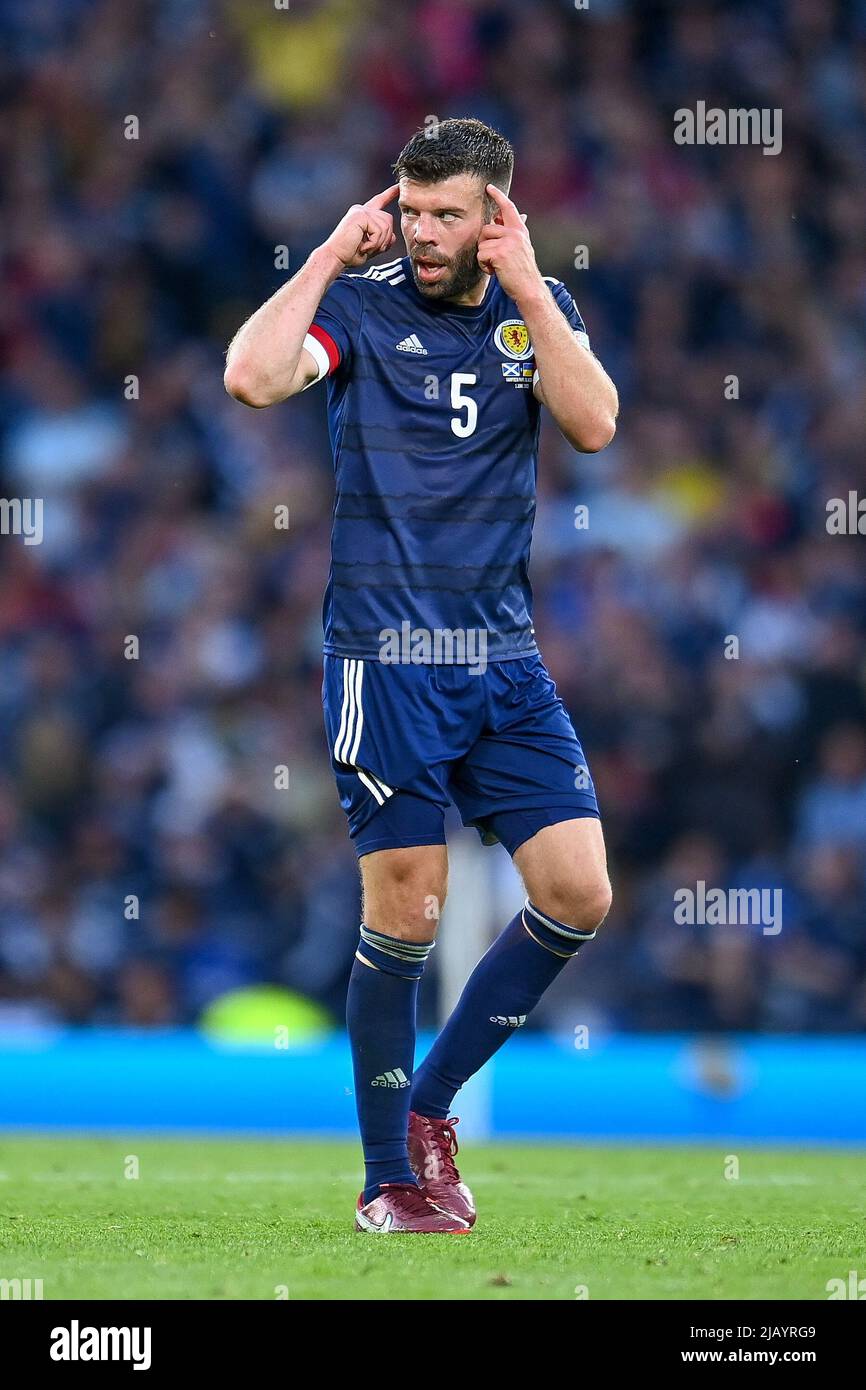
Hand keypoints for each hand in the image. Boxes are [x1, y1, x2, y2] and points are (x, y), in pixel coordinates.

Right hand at [322, 185, 398, 268]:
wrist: (335, 257)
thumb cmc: (349, 254)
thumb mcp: (371, 247)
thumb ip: (382, 241)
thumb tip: (393, 236)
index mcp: (363, 215)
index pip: (379, 201)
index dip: (390, 194)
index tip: (398, 187)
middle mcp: (361, 210)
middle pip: (388, 219)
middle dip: (385, 238)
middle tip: (371, 249)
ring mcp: (361, 211)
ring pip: (386, 226)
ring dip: (379, 243)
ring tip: (366, 249)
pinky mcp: (360, 216)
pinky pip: (379, 230)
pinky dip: (374, 243)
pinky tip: (364, 247)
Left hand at [477, 184, 540, 300]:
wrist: (529, 288)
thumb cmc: (523, 271)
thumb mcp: (523, 247)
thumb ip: (517, 231)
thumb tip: (521, 215)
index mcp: (520, 231)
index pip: (508, 208)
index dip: (498, 196)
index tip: (489, 187)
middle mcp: (515, 233)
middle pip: (486, 229)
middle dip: (485, 244)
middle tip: (494, 257)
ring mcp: (508, 242)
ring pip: (482, 243)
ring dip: (484, 257)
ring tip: (497, 266)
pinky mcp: (500, 253)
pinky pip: (481, 255)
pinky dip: (484, 266)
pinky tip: (494, 271)